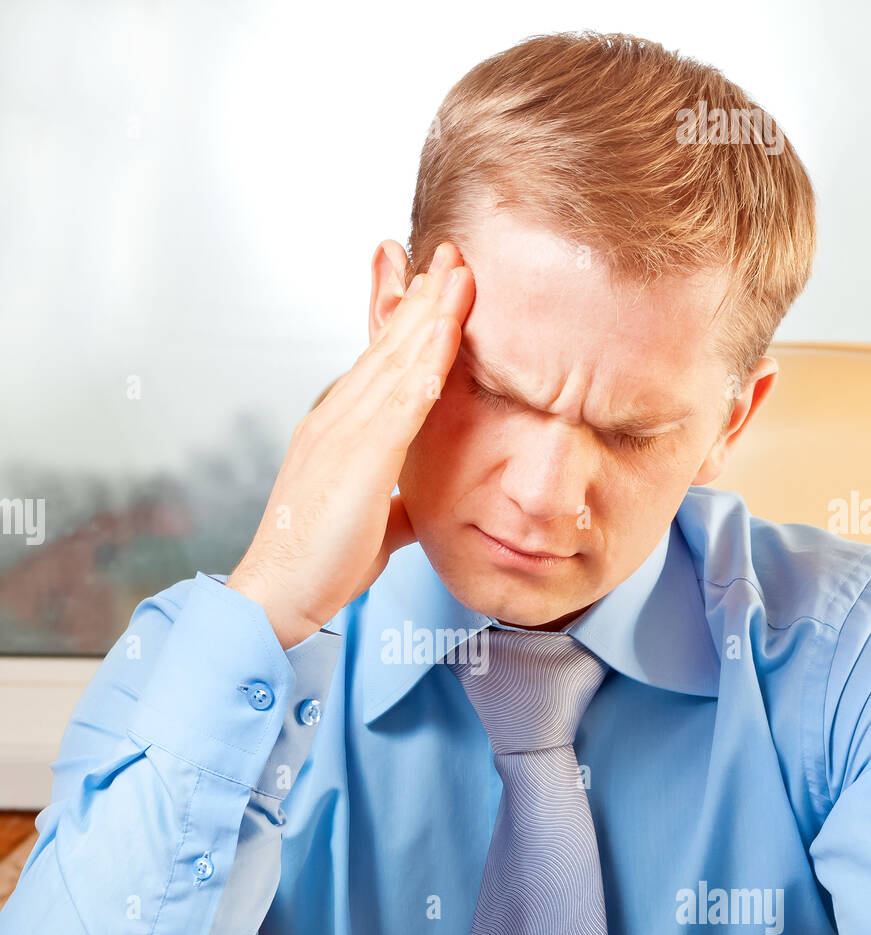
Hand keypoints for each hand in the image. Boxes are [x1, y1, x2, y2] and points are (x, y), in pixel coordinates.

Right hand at [227, 242, 474, 646]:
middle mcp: (337, 418)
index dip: (410, 324)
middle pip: (388, 346)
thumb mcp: (372, 526)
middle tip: (451, 252)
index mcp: (338, 431)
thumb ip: (398, 504)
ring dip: (431, 312)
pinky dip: (427, 359)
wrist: (277, 592)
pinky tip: (447, 328)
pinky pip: (403, 398)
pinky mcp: (360, 456)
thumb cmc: (317, 563)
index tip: (435, 288)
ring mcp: (345, 432)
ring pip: (396, 359)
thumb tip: (422, 505)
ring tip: (458, 269)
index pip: (380, 366)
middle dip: (422, 297)